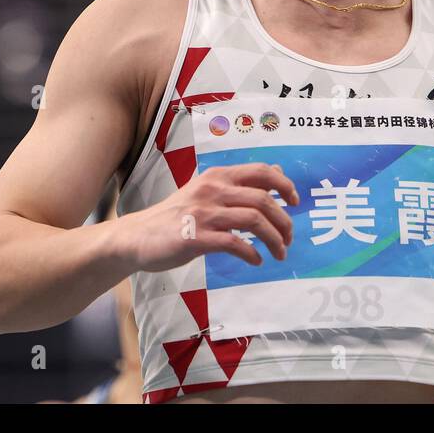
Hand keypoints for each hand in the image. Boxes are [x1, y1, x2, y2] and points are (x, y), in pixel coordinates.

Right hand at [117, 163, 298, 272]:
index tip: (296, 201)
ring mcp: (203, 213)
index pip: (261, 171)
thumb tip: (276, 172)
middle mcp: (212, 190)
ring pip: (254, 221)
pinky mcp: (195, 237)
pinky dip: (252, 253)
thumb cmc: (175, 215)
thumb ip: (238, 183)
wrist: (136, 237)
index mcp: (217, 176)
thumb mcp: (206, 190)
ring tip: (280, 253)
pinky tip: (256, 261)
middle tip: (290, 238)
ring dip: (274, 239)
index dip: (285, 184)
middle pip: (263, 200)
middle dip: (283, 221)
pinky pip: (234, 244)